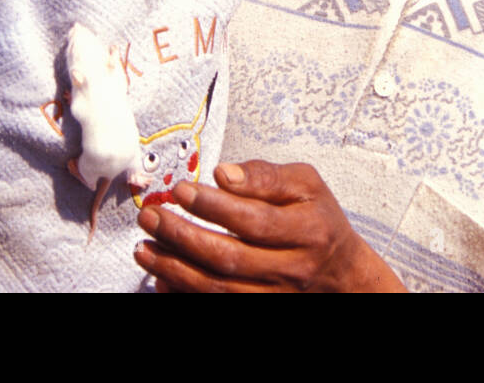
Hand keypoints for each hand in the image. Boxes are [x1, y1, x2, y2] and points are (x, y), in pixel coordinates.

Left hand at [134, 160, 406, 291]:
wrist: (339, 273)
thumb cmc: (317, 221)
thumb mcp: (306, 185)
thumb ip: (265, 176)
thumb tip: (222, 174)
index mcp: (307, 230)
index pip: (253, 220)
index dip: (213, 206)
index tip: (180, 190)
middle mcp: (292, 269)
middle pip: (229, 257)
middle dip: (182, 236)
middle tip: (151, 216)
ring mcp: (274, 295)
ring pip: (218, 288)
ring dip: (174, 269)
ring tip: (144, 247)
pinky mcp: (260, 308)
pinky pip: (217, 307)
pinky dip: (184, 294)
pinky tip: (161, 278)